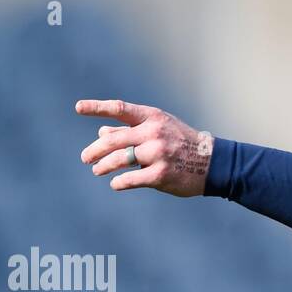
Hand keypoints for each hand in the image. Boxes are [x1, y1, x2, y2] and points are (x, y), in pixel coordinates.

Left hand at [76, 98, 213, 195]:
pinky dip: (120, 182)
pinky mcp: (161, 175)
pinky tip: (115, 183)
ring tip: (97, 171)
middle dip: (96, 150)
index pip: (119, 108)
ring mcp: (157, 154)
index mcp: (152, 118)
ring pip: (120, 160)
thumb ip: (131, 131)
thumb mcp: (159, 130)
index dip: (97, 108)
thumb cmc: (182, 144)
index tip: (78, 108)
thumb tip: (101, 132)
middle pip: (114, 140)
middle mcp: (153, 133)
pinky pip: (131, 179)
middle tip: (85, 158)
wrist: (213, 163)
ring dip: (104, 166)